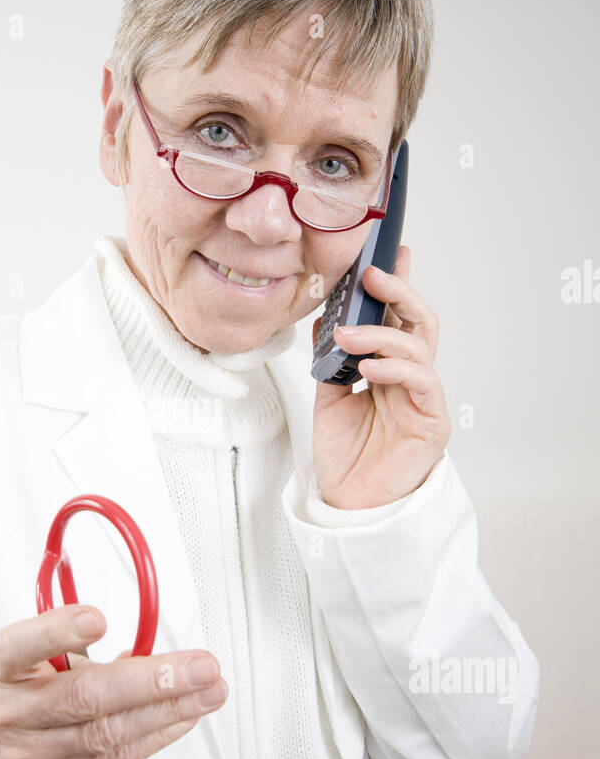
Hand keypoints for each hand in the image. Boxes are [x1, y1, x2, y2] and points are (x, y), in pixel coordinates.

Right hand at [0, 604, 226, 758]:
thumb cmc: (29, 704)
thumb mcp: (38, 667)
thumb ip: (85, 657)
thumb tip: (151, 654)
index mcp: (2, 670)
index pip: (20, 646)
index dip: (58, 632)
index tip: (98, 620)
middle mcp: (10, 715)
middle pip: (86, 697)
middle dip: (152, 680)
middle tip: (201, 666)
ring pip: (111, 733)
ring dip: (170, 710)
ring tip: (209, 690)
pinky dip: (158, 736)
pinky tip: (184, 718)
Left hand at [311, 246, 450, 508]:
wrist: (349, 503)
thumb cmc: (345, 456)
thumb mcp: (327, 397)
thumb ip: (329, 360)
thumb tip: (325, 319)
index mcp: (389, 370)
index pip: (397, 319)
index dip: (395, 286)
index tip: (383, 255)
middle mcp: (410, 379)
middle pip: (418, 322)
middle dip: (399, 292)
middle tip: (372, 275)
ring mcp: (424, 398)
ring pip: (419, 346)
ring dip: (382, 334)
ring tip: (347, 335)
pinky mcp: (432, 422)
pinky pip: (421, 382)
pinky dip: (394, 368)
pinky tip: (368, 369)